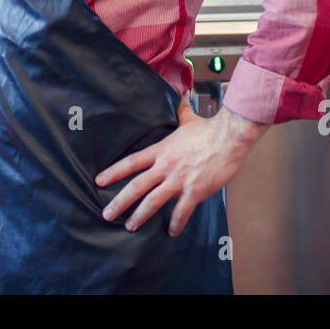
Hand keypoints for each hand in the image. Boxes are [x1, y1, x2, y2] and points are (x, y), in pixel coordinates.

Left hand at [95, 103, 266, 236]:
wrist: (229, 137)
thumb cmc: (210, 129)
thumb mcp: (189, 119)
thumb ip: (180, 111)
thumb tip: (179, 96)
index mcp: (161, 151)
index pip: (131, 162)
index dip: (114, 172)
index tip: (100, 181)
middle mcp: (165, 167)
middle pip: (136, 186)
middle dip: (119, 202)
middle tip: (107, 214)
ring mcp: (179, 180)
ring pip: (153, 202)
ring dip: (140, 216)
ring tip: (130, 226)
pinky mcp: (194, 191)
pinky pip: (181, 212)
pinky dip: (175, 224)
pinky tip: (171, 232)